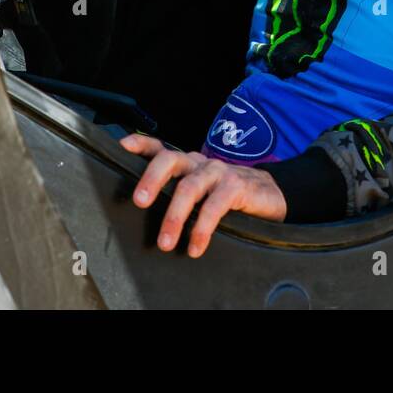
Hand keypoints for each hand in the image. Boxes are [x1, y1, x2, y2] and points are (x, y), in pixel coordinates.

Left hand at [121, 134, 286, 257]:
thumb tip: (144, 219)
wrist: (270, 195)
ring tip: (165, 243)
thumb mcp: (200, 192)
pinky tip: (196, 247)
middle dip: (152, 178)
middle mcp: (199, 163)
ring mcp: (218, 172)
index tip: (123, 146)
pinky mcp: (236, 187)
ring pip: (190, 187)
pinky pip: (214, 207)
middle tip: (139, 202)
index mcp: (187, 164)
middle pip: (170, 160)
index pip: (160, 148)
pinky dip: (202, 229)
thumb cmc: (226, 196)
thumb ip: (178, 196)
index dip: (142, 144)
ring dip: (175, 216)